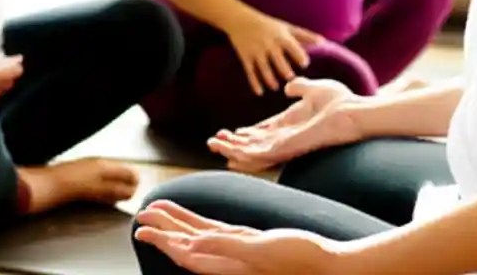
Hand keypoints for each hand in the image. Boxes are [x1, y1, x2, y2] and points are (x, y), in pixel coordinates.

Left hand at [135, 201, 341, 273]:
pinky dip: (202, 223)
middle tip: (141, 216)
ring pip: (201, 236)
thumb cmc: (304, 260)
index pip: (187, 254)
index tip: (142, 229)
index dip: (163, 241)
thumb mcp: (262, 249)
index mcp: (230, 264)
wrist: (335, 266)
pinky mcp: (253, 244)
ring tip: (157, 210)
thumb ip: (227, 246)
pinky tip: (193, 221)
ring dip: (178, 224)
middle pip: (188, 244)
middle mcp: (231, 261)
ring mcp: (241, 253)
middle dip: (164, 230)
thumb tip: (192, 246)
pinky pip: (218, 232)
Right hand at [208, 78, 363, 172]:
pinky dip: (245, 156)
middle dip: (232, 144)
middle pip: (253, 144)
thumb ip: (300, 86)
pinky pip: (262, 155)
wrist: (354, 111)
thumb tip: (288, 84)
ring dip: (232, 150)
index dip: (244, 134)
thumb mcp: (314, 88)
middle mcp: (287, 138)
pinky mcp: (289, 148)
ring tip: (213, 146)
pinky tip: (230, 155)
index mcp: (290, 125)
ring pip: (253, 152)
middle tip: (212, 142)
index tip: (228, 132)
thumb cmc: (341, 101)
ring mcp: (287, 145)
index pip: (262, 132)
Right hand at [225, 16, 323, 95]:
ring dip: (269, 78)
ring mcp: (256, 51)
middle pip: (277, 59)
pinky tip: (259, 93)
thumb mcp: (286, 27)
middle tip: (290, 78)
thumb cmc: (268, 24)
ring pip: (263, 67)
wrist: (240, 19)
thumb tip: (324, 42)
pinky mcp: (245, 57)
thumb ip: (305, 35)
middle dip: (283, 69)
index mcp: (280, 37)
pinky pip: (250, 71)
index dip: (299, 55)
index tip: (304, 64)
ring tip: (275, 87)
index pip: (292, 47)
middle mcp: (269, 44)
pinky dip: (254, 83)